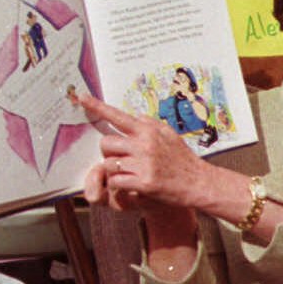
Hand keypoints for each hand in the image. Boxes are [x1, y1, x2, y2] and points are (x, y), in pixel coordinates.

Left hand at [79, 91, 210, 219]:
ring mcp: (144, 163)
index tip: (81, 97)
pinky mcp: (144, 182)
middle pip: (106, 143)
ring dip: (113, 170)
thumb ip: (150, 124)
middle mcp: (144, 144)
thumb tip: (135, 116)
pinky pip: (116, 181)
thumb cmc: (185, 160)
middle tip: (120, 159)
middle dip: (108, 152)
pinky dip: (119, 185)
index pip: (118, 115)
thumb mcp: (170, 135)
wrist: (200, 184)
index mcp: (149, 131)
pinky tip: (131, 185)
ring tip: (128, 173)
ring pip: (108, 163)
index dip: (97, 106)